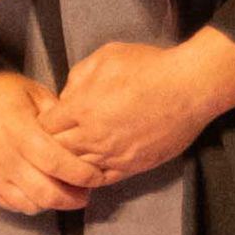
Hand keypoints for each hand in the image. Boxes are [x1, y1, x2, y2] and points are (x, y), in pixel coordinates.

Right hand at [0, 29, 98, 216]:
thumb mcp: (33, 92)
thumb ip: (58, 117)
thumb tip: (83, 136)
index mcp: (20, 131)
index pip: (58, 163)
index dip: (82, 175)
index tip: (98, 176)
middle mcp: (5, 156)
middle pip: (47, 193)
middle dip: (73, 198)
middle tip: (86, 192)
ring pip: (31, 204)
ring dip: (54, 203)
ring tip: (65, 193)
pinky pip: (13, 205)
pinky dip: (32, 203)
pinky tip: (41, 192)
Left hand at [50, 31, 234, 185]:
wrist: (189, 86)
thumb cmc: (149, 66)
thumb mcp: (105, 57)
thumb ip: (78, 77)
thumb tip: (68, 96)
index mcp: (81, 108)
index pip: (46, 127)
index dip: (45, 123)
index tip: (51, 120)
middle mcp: (94, 137)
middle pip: (58, 151)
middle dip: (53, 144)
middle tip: (57, 139)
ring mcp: (114, 155)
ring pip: (78, 168)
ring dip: (72, 161)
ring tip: (73, 154)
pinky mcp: (134, 166)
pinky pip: (104, 178)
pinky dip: (93, 174)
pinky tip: (93, 166)